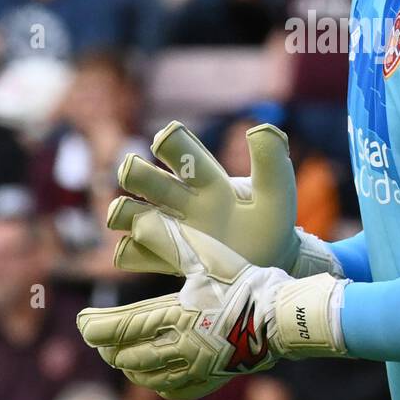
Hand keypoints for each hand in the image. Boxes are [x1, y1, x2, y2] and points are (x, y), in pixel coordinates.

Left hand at [78, 211, 344, 399]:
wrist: (284, 316)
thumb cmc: (245, 282)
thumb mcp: (206, 255)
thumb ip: (171, 241)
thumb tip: (142, 221)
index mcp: (173, 315)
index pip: (118, 328)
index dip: (94, 326)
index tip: (82, 320)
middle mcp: (178, 348)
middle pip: (125, 355)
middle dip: (107, 344)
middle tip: (98, 333)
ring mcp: (194, 368)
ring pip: (145, 376)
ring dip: (127, 364)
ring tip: (120, 352)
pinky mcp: (211, 379)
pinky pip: (173, 391)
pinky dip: (155, 383)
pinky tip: (153, 377)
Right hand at [108, 120, 339, 276]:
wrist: (269, 269)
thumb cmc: (272, 226)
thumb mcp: (277, 196)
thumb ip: (272, 164)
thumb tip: (259, 130)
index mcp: (206, 180)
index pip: (180, 150)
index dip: (170, 143)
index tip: (164, 141)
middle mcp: (181, 201)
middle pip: (143, 178)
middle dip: (135, 173)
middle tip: (133, 173)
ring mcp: (168, 232)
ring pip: (128, 213)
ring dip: (123, 211)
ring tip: (140, 219)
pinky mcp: (162, 260)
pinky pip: (130, 254)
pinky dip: (130, 251)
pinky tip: (149, 251)